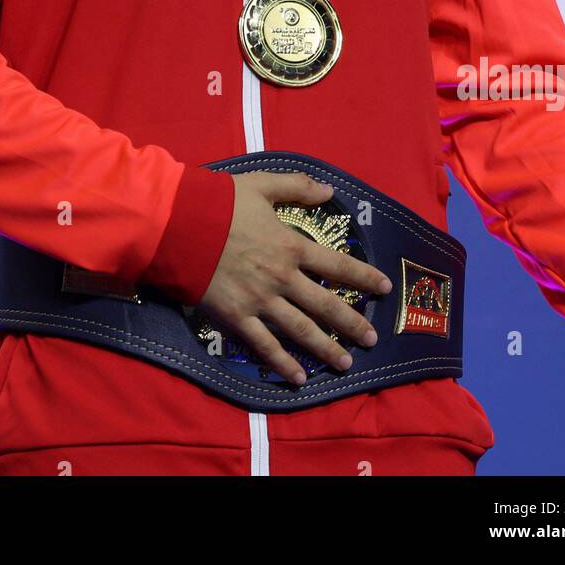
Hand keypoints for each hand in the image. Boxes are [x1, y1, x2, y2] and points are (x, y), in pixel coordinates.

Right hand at [197, 170, 391, 384]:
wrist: (180, 226)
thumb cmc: (220, 203)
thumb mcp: (262, 185)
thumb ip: (297, 186)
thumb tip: (329, 190)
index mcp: (290, 246)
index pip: (337, 265)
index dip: (363, 277)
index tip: (384, 288)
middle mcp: (282, 278)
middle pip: (325, 305)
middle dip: (351, 323)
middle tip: (371, 338)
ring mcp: (260, 302)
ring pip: (301, 331)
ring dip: (326, 348)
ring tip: (347, 363)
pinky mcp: (237, 318)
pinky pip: (264, 346)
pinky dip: (283, 364)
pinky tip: (300, 378)